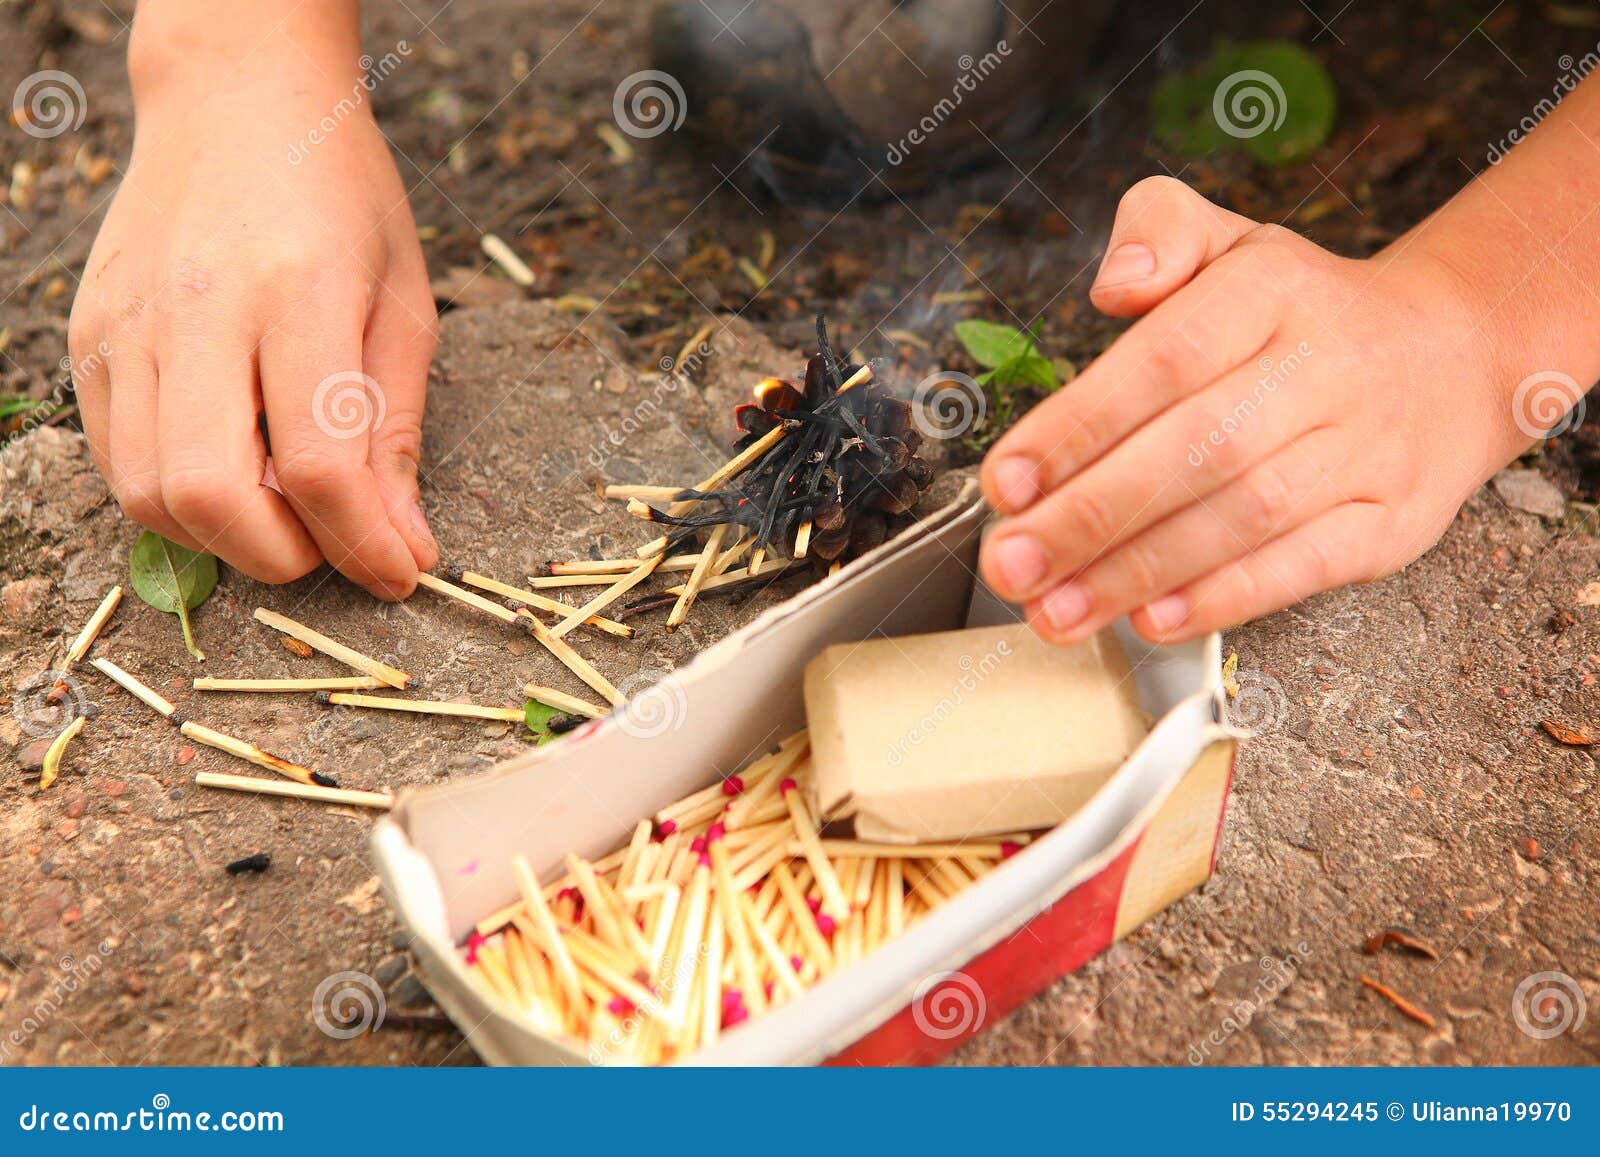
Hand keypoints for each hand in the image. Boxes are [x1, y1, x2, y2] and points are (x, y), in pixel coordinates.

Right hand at [70, 11, 437, 598]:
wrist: (237, 99)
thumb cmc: (343, 196)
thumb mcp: (405, 303)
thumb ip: (397, 431)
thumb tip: (404, 548)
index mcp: (299, 291)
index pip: (320, 463)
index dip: (364, 544)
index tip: (400, 572)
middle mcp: (198, 308)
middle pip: (211, 493)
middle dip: (282, 557)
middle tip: (333, 545)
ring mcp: (129, 321)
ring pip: (148, 492)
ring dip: (225, 539)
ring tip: (287, 512)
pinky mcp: (90, 332)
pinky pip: (115, 457)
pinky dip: (175, 499)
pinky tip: (233, 473)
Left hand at [978, 176, 1527, 644]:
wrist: (1455, 355)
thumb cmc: (1303, 311)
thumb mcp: (1232, 242)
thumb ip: (1158, 232)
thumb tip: (1116, 283)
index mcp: (1270, 291)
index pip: (1165, 359)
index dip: (1079, 424)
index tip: (1006, 479)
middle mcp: (1324, 368)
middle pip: (1196, 449)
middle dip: (1089, 516)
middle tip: (1010, 563)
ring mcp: (1363, 450)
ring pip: (1242, 517)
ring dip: (1136, 572)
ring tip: (1054, 609)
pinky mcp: (1389, 521)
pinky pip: (1303, 566)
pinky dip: (1222, 598)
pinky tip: (1148, 620)